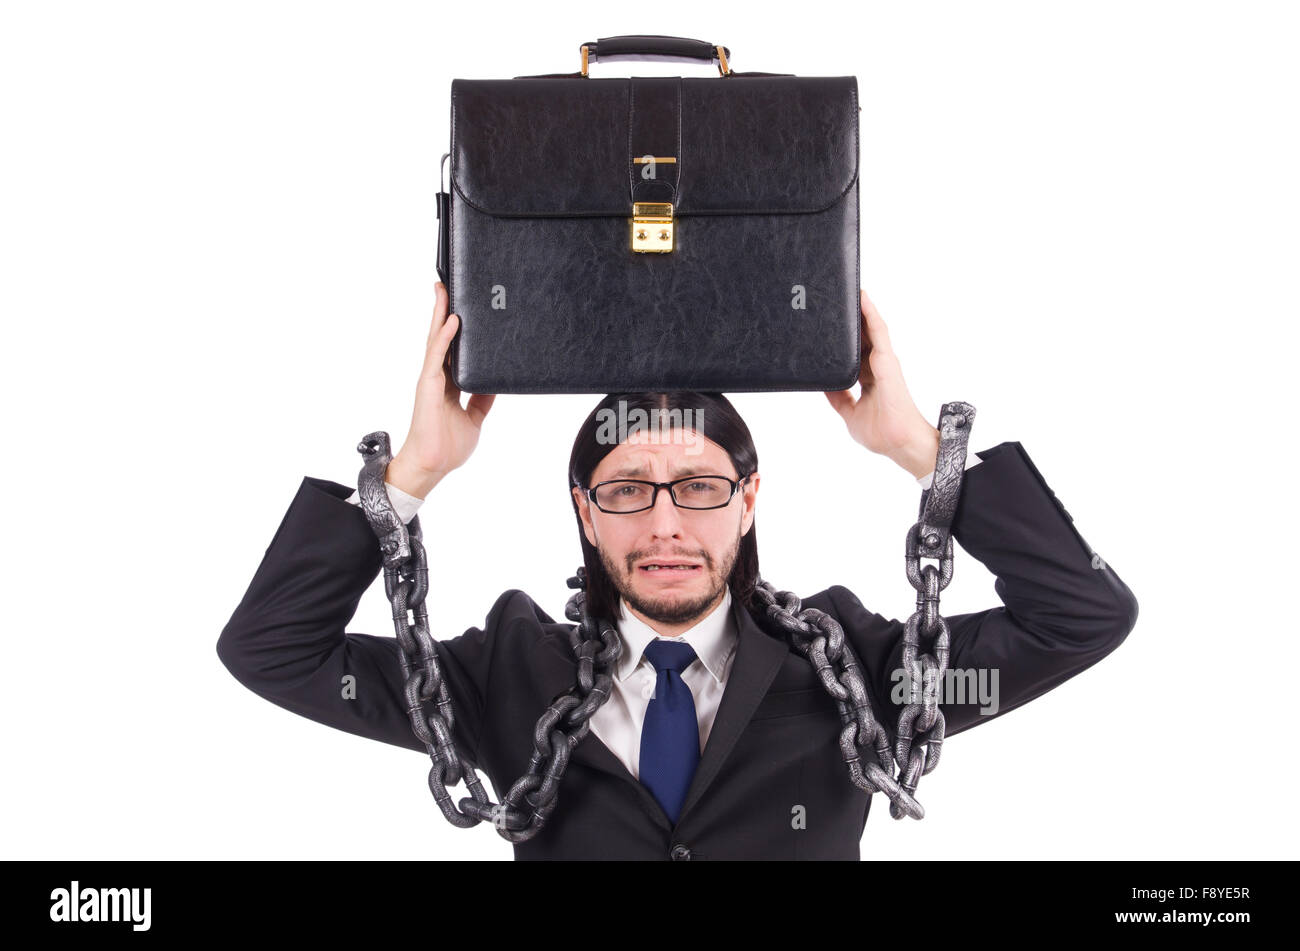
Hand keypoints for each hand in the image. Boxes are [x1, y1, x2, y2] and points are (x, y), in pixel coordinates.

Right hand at [388, 283, 495, 496]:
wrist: (434, 464)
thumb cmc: (448, 445)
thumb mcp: (475, 417)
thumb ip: (483, 399)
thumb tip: (497, 384)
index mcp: (448, 382)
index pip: (451, 347)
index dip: (455, 326)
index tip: (461, 305)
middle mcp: (438, 376)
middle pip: (441, 336)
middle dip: (444, 310)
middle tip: (448, 284)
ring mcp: (431, 379)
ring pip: (436, 340)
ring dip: (440, 313)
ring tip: (445, 290)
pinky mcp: (428, 386)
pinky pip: (437, 356)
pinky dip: (444, 337)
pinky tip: (452, 320)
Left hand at [825, 289, 938, 478]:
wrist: (899, 442)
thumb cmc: (881, 432)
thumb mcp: (849, 413)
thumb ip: (838, 398)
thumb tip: (823, 386)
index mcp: (870, 378)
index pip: (855, 352)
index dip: (844, 338)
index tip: (832, 325)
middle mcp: (877, 366)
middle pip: (862, 336)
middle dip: (851, 319)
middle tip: (835, 299)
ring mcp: (884, 361)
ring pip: (870, 328)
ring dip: (861, 309)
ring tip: (850, 289)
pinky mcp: (888, 360)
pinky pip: (878, 331)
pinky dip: (870, 314)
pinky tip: (863, 298)